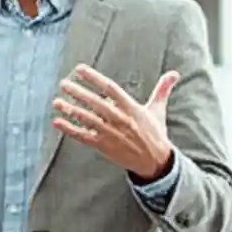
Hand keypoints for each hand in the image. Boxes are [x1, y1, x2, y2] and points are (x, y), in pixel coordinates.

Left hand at [53, 65, 179, 179]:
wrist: (155, 161)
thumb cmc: (155, 133)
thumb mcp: (158, 109)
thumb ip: (163, 89)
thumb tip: (174, 74)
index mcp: (131, 108)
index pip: (110, 89)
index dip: (94, 78)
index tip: (79, 70)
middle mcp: (119, 120)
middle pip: (95, 103)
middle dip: (78, 93)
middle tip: (63, 84)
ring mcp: (110, 134)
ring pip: (87, 120)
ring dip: (70, 110)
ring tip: (56, 102)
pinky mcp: (103, 146)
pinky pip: (83, 137)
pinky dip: (69, 129)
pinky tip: (57, 122)